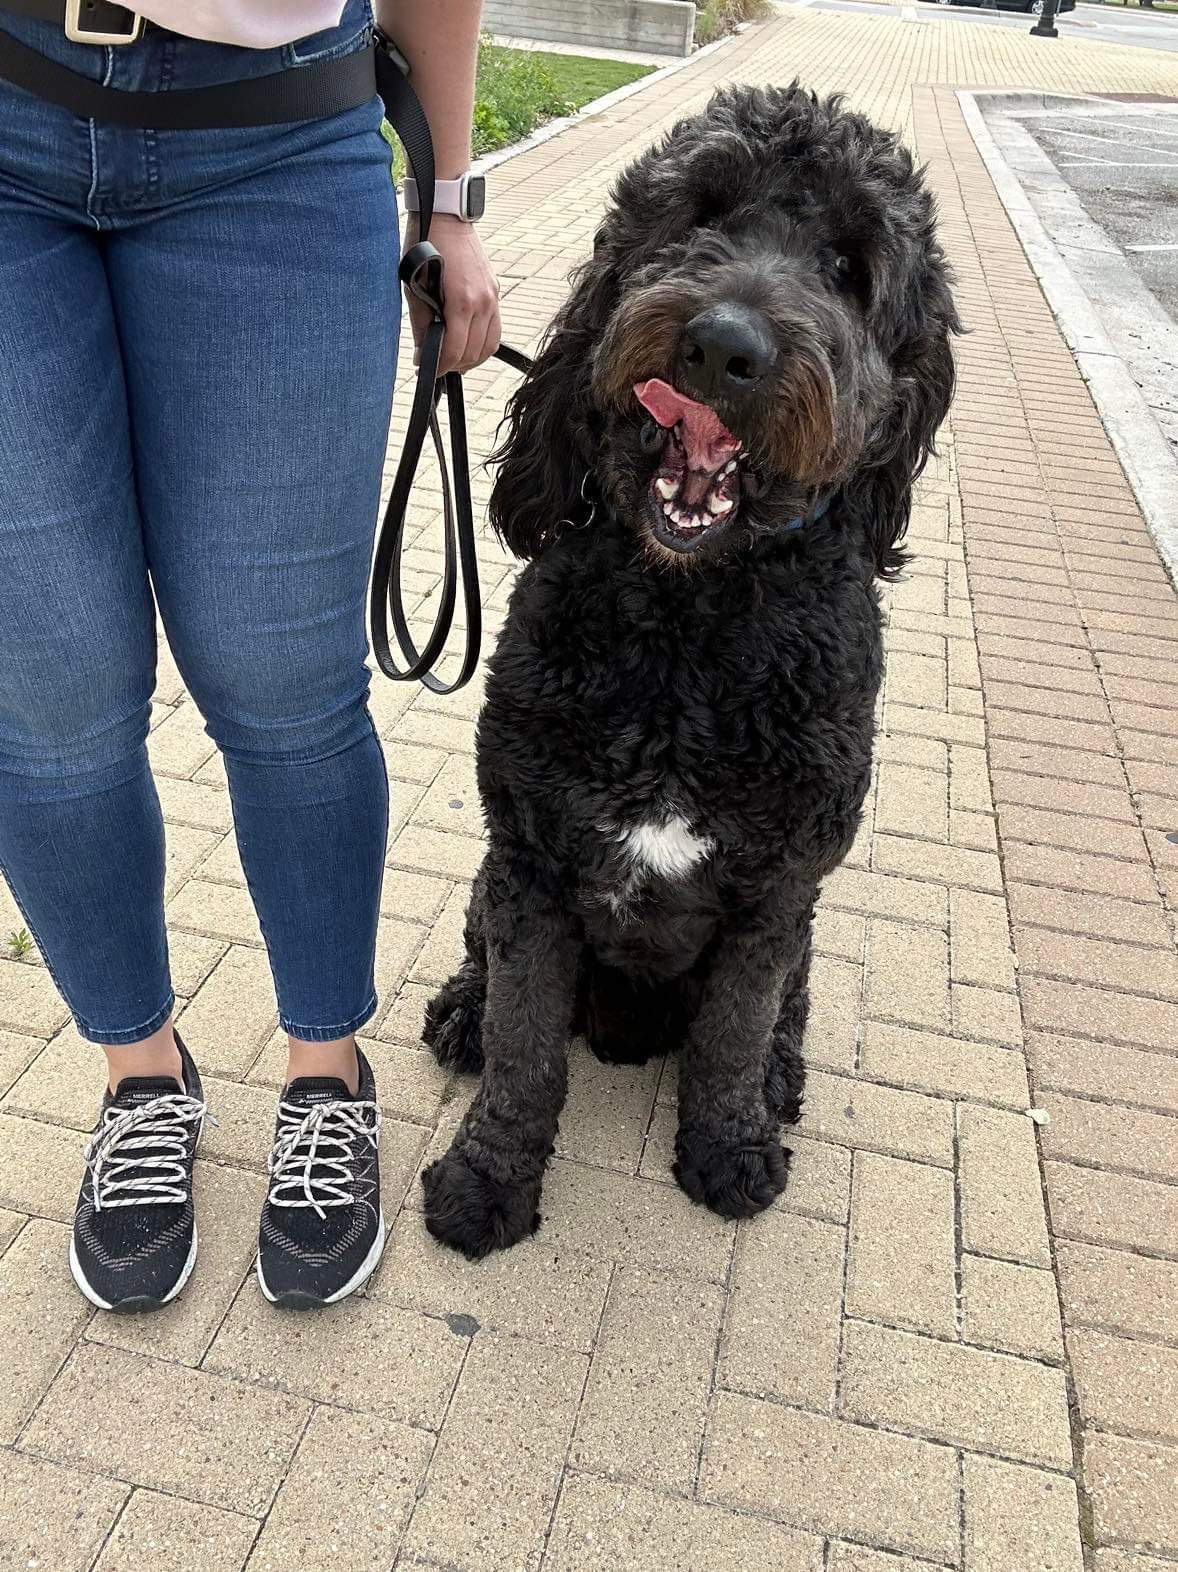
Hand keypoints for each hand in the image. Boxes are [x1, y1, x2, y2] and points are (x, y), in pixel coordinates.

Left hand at [403, 214, 500, 376]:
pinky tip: (469, 344)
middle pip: (473, 353)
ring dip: (471, 358)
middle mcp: (482, 302)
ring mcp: (492, 297)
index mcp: (461, 302)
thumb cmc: (425, 246)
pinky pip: (495, 329)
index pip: (454, 350)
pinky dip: (483, 343)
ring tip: (454, 360)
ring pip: (489, 345)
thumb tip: (424, 353)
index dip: (440, 366)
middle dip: (454, 365)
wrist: (446, 216)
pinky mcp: (495, 292)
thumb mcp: (415, 288)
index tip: (427, 370)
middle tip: (437, 367)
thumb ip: (422, 325)